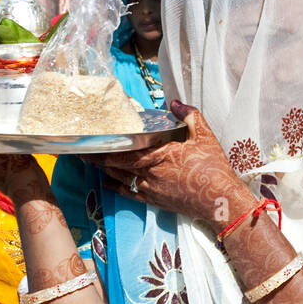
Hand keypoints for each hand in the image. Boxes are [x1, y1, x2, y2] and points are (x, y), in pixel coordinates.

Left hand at [87, 101, 251, 225]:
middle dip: (98, 156)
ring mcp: (150, 188)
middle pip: (117, 163)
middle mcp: (150, 172)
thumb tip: (175, 102)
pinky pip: (129, 193)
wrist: (220, 201)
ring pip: (120, 177)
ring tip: (90, 161)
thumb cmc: (214, 168)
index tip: (92, 137)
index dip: (107, 144)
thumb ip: (189, 116)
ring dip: (104, 170)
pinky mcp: (155, 200)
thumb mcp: (205, 136)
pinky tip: (106, 183)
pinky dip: (116, 187)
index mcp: (160, 154)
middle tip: (82, 149)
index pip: (125, 148)